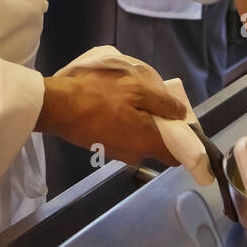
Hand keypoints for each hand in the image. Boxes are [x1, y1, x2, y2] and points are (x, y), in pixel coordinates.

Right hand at [35, 63, 186, 167]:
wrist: (62, 106)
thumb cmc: (100, 96)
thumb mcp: (136, 90)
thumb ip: (162, 103)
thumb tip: (181, 114)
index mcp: (147, 142)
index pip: (177, 156)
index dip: (185, 141)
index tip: (182, 123)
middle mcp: (136, 154)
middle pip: (158, 147)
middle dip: (162, 129)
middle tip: (155, 104)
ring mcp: (119, 153)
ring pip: (141, 142)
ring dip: (143, 126)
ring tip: (134, 101)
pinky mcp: (105, 148)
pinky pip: (126, 139)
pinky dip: (128, 127)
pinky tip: (119, 108)